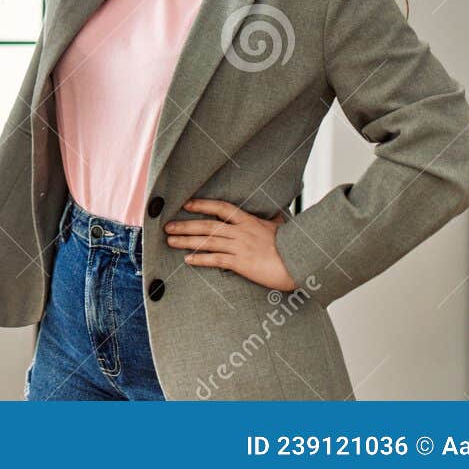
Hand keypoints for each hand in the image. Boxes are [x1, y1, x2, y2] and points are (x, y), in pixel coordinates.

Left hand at [164, 197, 298, 291]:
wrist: (300, 263)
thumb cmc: (292, 246)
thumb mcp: (280, 228)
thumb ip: (273, 220)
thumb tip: (277, 215)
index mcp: (249, 221)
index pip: (222, 208)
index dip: (203, 205)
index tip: (187, 204)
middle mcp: (241, 232)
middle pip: (208, 225)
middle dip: (186, 225)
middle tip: (168, 226)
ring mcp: (240, 247)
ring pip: (208, 241)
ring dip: (186, 241)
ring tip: (170, 241)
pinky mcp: (241, 263)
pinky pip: (216, 259)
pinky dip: (200, 259)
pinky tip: (188, 260)